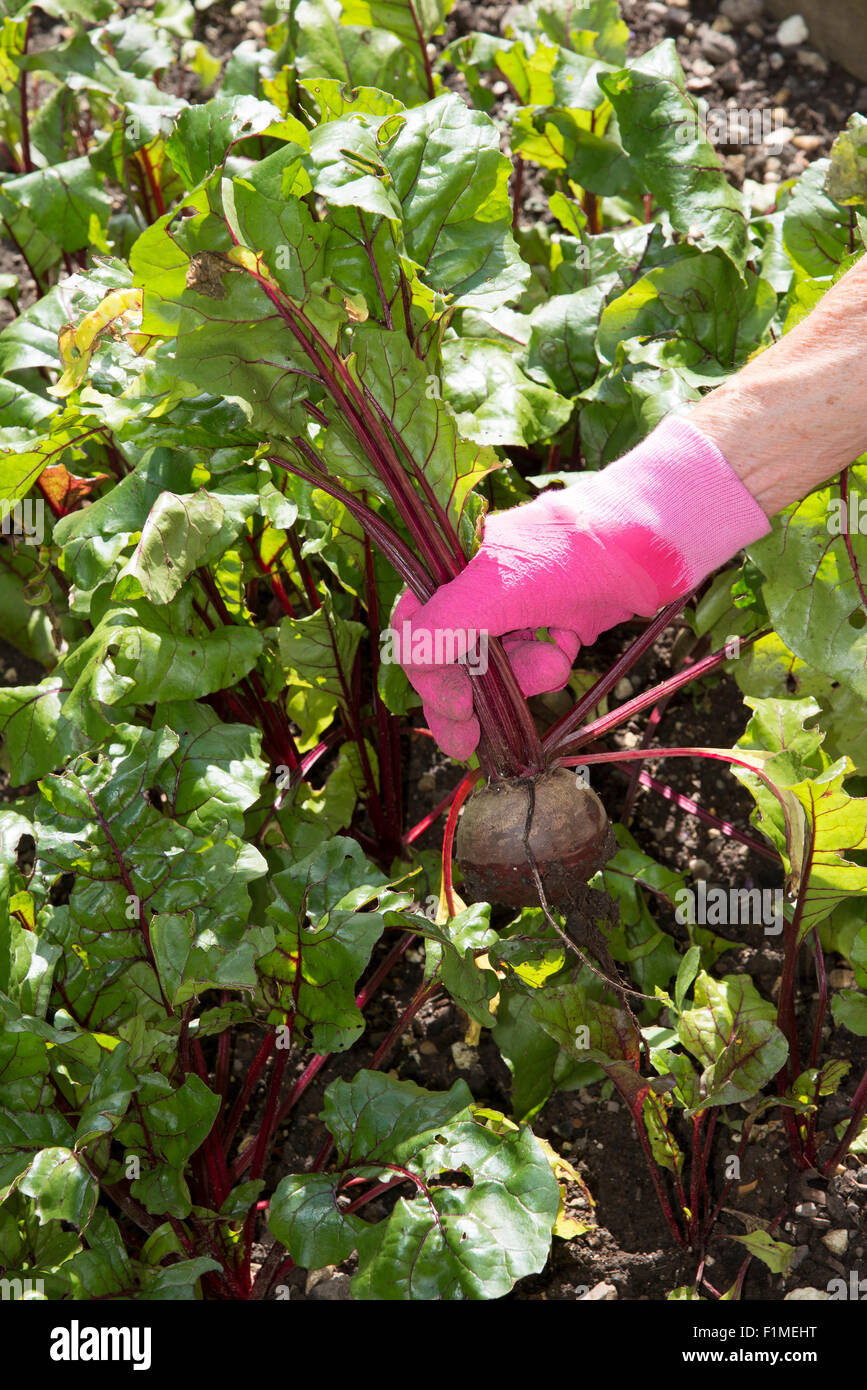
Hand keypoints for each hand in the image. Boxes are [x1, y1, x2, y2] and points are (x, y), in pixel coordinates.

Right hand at [391, 415, 769, 757]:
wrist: (652, 541)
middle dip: (475, 692)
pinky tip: (571, 640)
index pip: (415, 631)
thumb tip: (412, 665)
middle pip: (454, 657)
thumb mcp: (498, 588)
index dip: (430, 676)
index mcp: (449, 565)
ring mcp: (513, 602)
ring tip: (556, 661)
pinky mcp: (549, 618)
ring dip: (524, 675)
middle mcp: (474, 583)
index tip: (456, 710)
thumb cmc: (574, 552)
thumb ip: (444, 628)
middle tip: (471, 743)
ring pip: (497, 665)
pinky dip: (550, 662)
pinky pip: (533, 660)